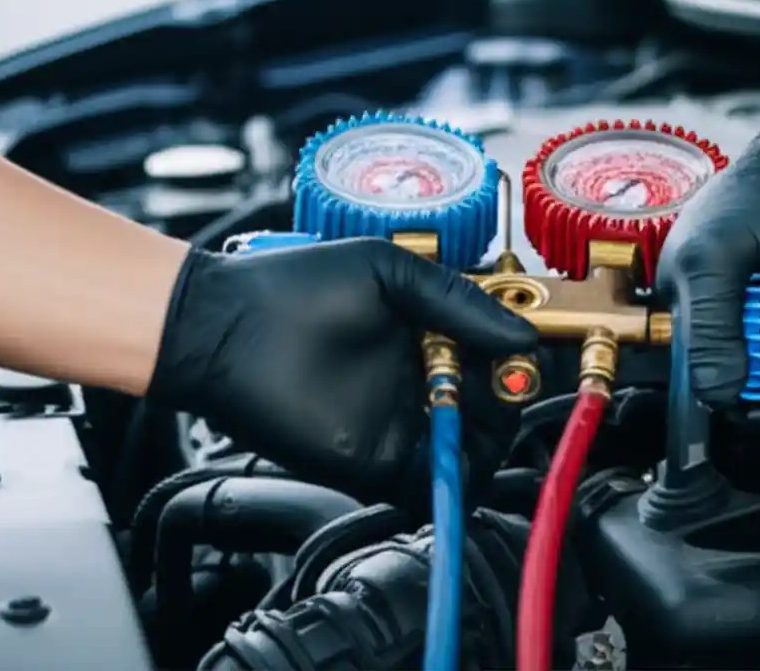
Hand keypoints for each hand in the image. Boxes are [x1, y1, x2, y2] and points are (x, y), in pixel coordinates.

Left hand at [145, 238, 536, 503]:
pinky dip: (456, 482)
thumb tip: (520, 336)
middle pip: (495, 408)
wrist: (226, 327)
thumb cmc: (295, 286)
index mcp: (431, 336)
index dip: (521, 358)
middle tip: (508, 379)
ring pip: (472, 449)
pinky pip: (430, 486)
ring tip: (483, 406)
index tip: (533, 353)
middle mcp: (422, 382)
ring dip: (492, 435)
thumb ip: (457, 301)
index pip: (498, 357)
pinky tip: (463, 453)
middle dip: (512, 395)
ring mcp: (400, 425)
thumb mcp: (389, 272)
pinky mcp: (376, 464)